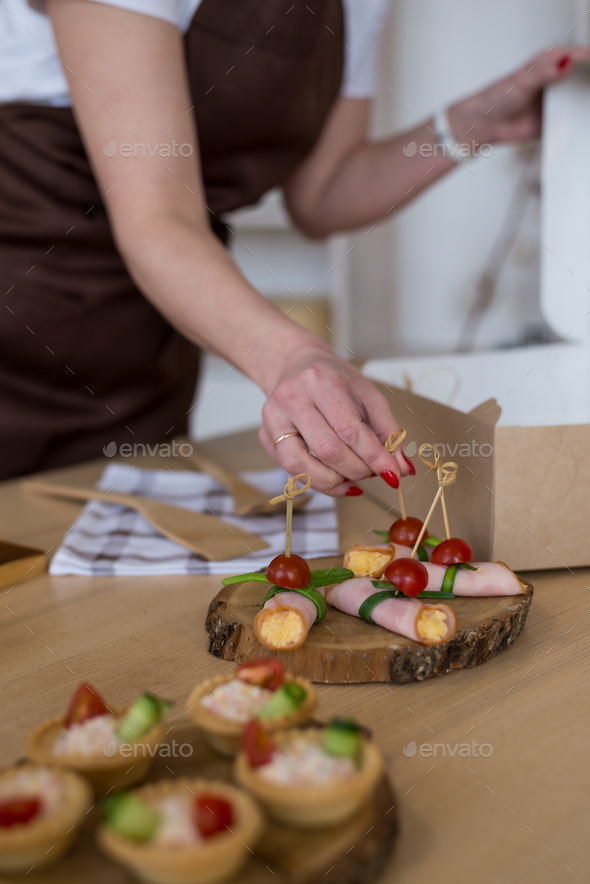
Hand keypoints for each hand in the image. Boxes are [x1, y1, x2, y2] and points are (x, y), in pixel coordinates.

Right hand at [258, 347, 412, 495]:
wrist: (294, 365)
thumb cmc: (334, 380)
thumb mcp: (367, 395)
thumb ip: (388, 431)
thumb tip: (401, 468)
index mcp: (322, 382)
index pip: (350, 429)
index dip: (374, 457)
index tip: (393, 474)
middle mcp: (293, 398)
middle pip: (328, 450)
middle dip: (357, 470)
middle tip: (373, 473)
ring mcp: (273, 418)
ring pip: (301, 466)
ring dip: (334, 482)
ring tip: (354, 480)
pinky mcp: (265, 436)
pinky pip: (291, 470)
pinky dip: (318, 482)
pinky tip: (336, 478)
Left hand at [449, 47, 589, 146]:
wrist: (487, 125)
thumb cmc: (498, 97)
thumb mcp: (523, 80)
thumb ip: (545, 72)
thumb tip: (566, 63)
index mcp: (551, 62)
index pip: (579, 56)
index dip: (589, 61)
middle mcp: (556, 79)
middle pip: (583, 78)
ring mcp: (556, 100)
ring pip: (579, 99)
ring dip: (585, 103)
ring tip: (589, 105)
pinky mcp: (554, 119)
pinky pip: (570, 120)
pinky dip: (576, 121)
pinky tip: (580, 122)